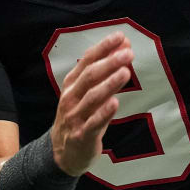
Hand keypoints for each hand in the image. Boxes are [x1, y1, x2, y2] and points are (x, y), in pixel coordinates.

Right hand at [51, 32, 132, 176]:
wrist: (62, 153)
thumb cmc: (79, 117)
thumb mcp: (84, 95)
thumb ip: (102, 76)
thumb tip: (122, 52)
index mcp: (71, 84)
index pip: (87, 60)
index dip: (103, 47)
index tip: (120, 37)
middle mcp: (70, 97)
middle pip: (90, 76)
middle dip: (109, 62)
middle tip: (128, 53)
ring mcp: (75, 116)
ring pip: (92, 96)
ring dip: (109, 83)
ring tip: (125, 72)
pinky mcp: (82, 135)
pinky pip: (94, 122)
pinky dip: (104, 112)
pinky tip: (115, 102)